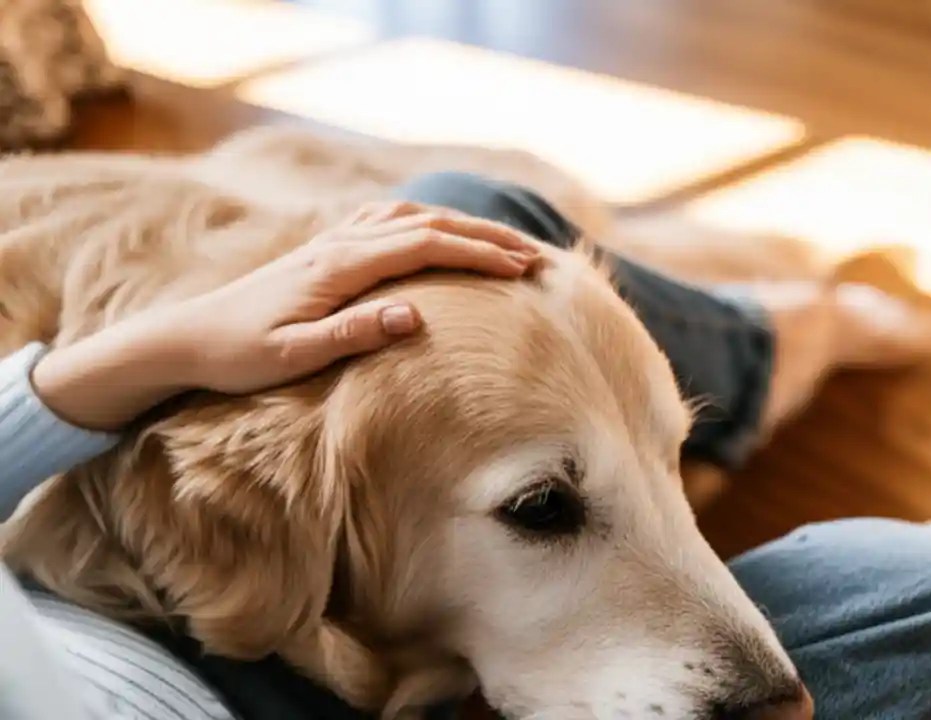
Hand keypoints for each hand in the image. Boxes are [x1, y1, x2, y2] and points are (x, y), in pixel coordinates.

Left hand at [32, 201, 539, 429]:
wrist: (186, 337)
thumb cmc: (238, 354)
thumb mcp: (293, 356)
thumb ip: (353, 332)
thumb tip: (413, 314)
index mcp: (339, 267)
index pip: (424, 246)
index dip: (477, 253)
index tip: (520, 269)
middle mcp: (339, 244)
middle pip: (427, 224)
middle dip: (485, 236)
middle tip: (534, 256)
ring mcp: (332, 242)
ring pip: (410, 217)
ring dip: (460, 226)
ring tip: (501, 245)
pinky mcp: (326, 250)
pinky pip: (387, 221)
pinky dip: (425, 221)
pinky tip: (438, 232)